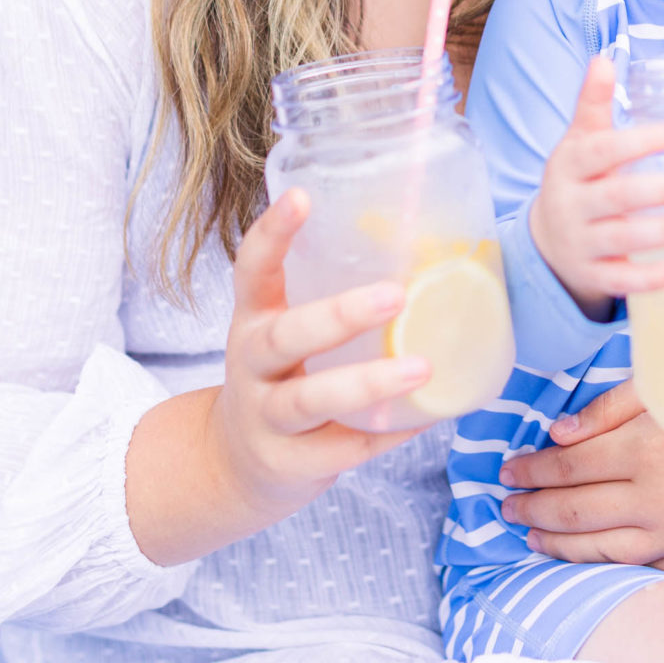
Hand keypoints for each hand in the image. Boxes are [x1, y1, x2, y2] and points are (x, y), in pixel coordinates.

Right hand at [127, 189, 433, 565]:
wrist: (234, 466)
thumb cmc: (283, 377)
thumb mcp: (287, 332)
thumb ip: (331, 297)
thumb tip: (429, 243)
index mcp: (253, 320)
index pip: (251, 269)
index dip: (273, 234)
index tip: (303, 197)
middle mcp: (251, 366)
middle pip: (284, 337)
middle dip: (338, 316)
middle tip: (394, 296)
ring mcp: (265, 419)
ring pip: (310, 401)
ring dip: (368, 384)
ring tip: (421, 367)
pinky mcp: (289, 464)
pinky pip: (343, 449)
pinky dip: (386, 434)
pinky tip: (426, 417)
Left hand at [499, 381, 663, 570]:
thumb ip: (610, 409)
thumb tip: (555, 434)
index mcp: (646, 449)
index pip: (567, 467)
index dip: (531, 470)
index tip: (507, 470)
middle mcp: (660, 501)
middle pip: (575, 513)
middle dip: (532, 510)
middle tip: (504, 509)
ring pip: (603, 551)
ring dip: (558, 546)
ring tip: (531, 537)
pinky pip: (647, 569)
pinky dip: (610, 566)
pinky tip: (588, 558)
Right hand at [527, 54, 663, 314]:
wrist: (545, 241)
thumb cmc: (576, 180)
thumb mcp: (578, 142)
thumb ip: (592, 104)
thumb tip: (603, 57)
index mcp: (568, 167)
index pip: (601, 153)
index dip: (637, 143)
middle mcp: (571, 206)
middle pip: (616, 198)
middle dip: (658, 191)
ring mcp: (581, 244)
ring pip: (621, 240)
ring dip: (663, 232)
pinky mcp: (593, 276)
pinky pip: (621, 280)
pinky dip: (650, 278)